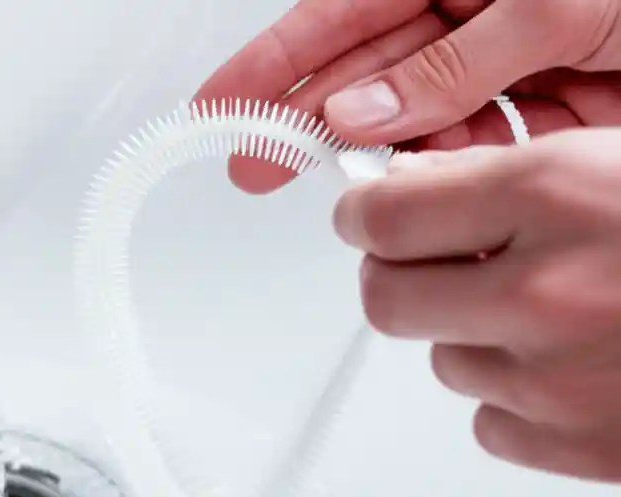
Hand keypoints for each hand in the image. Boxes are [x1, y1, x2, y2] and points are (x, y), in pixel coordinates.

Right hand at [193, 0, 620, 192]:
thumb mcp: (560, 3)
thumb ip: (454, 60)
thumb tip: (362, 113)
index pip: (337, 17)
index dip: (272, 64)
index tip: (220, 108)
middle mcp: (477, 13)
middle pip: (367, 74)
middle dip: (311, 120)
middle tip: (261, 165)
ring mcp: (510, 64)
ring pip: (418, 124)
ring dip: (388, 160)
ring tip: (365, 189)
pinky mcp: (549, 114)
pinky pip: (477, 153)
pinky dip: (453, 178)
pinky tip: (433, 193)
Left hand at [334, 128, 620, 480]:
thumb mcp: (618, 162)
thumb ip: (510, 171)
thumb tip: (412, 186)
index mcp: (558, 196)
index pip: (385, 215)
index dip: (367, 213)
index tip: (367, 214)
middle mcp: (544, 294)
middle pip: (386, 300)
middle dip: (402, 278)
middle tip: (440, 265)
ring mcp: (557, 383)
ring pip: (444, 362)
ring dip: (477, 338)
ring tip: (560, 315)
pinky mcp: (581, 449)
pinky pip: (493, 424)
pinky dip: (520, 401)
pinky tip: (580, 368)